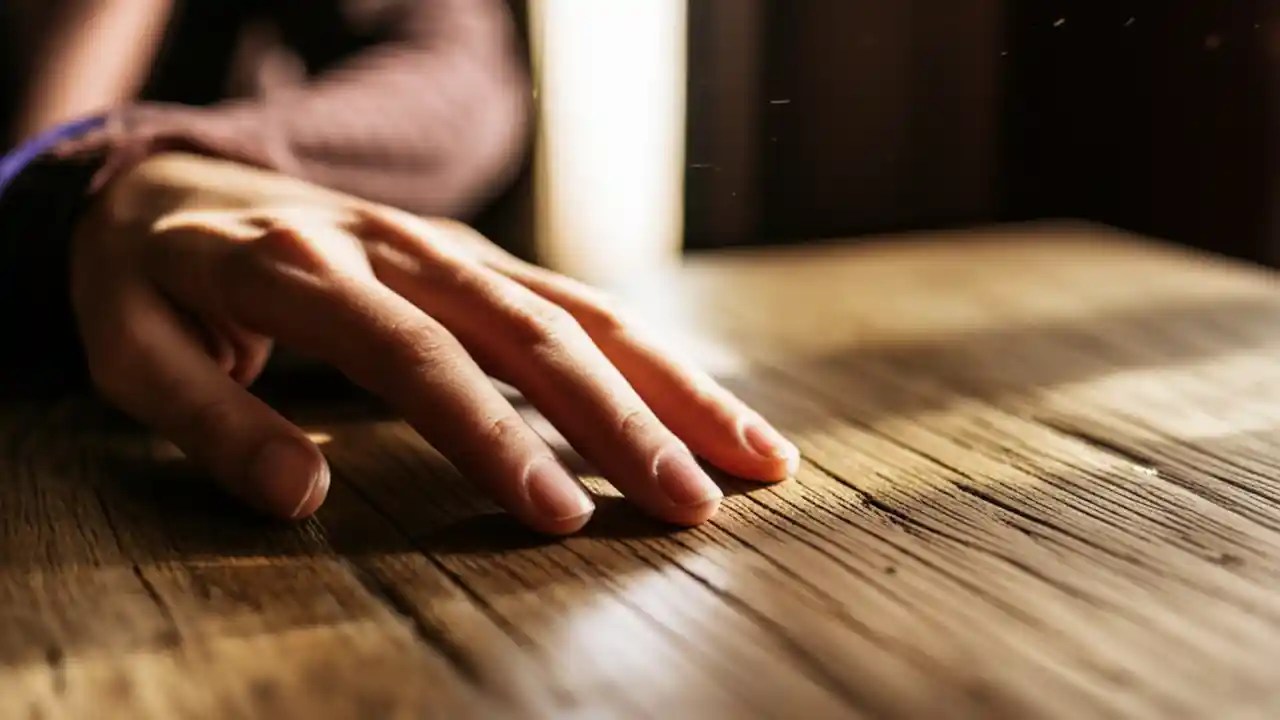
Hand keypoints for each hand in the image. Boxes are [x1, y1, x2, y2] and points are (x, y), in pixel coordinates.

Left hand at [72, 153, 797, 533]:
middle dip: (625, 421)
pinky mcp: (473, 257)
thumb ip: (210, 419)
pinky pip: (573, 299)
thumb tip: (304, 497)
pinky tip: (701, 402)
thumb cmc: (149, 276)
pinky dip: (646, 354)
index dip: (496, 438)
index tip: (562, 517)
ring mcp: (447, 247)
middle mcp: (400, 248)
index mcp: (308, 270)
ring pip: (579, 308)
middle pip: (533, 330)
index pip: (422, 359)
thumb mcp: (131, 347)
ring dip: (672, 382)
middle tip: (696, 504)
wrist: (168, 175)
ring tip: (755, 453)